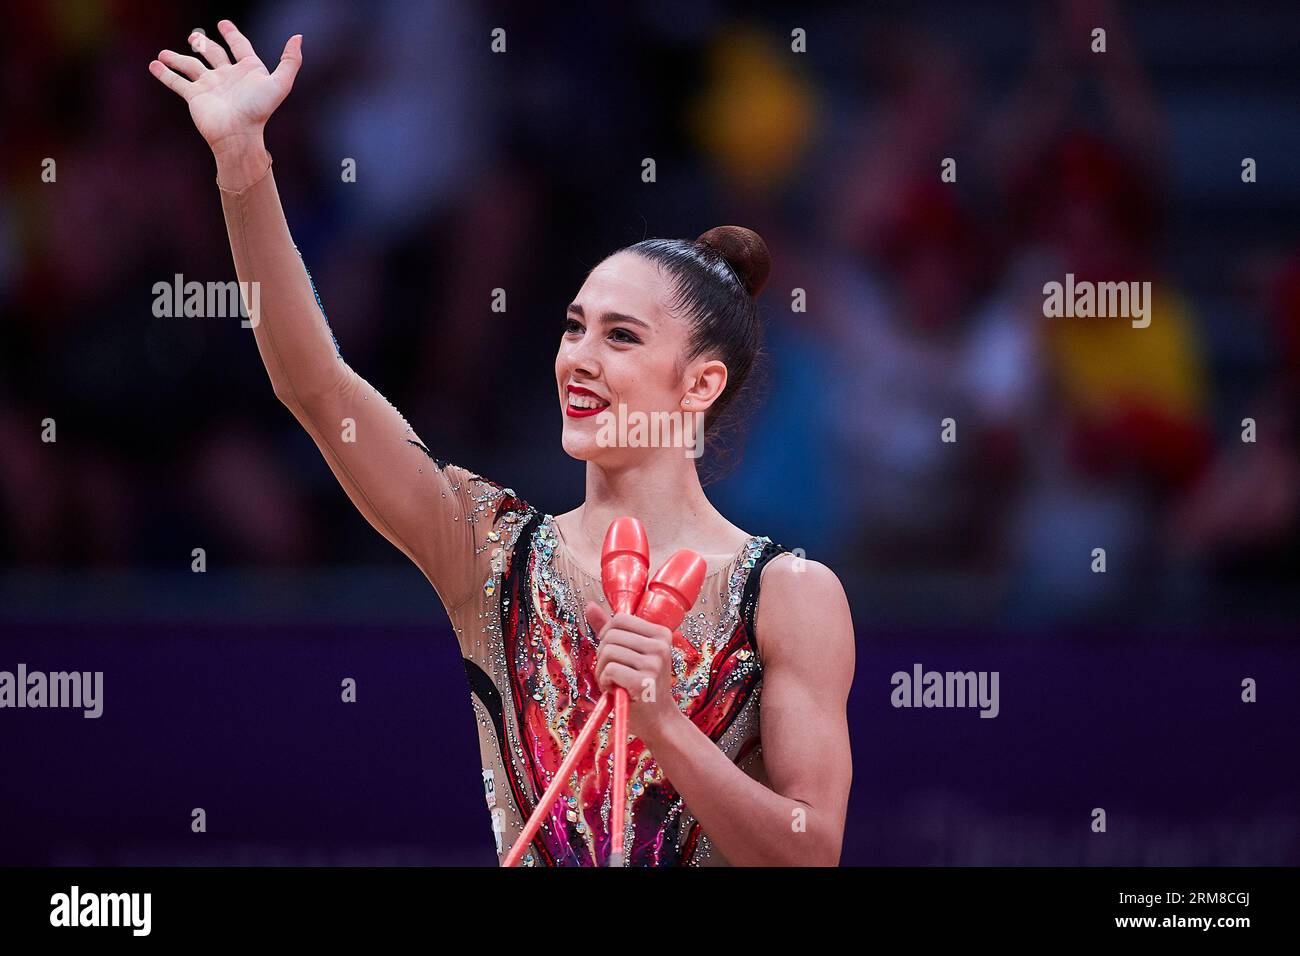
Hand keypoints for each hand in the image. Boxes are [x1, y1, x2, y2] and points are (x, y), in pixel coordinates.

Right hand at [149, 20, 301, 155]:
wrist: (237, 134)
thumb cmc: (259, 110)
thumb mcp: (280, 83)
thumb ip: (290, 61)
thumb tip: (298, 37)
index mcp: (248, 71)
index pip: (240, 46)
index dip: (233, 35)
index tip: (223, 24)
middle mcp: (228, 76)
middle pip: (214, 55)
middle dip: (204, 45)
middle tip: (195, 38)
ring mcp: (210, 86)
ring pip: (191, 66)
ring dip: (177, 58)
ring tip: (164, 53)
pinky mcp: (194, 96)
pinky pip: (177, 82)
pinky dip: (165, 73)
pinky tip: (154, 65)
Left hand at [585, 603, 681, 743]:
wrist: (659, 721)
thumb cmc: (642, 687)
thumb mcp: (630, 654)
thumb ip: (610, 629)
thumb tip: (590, 606)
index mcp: (662, 633)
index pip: (620, 619)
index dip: (607, 636)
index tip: (615, 655)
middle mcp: (661, 646)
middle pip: (610, 635)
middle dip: (603, 656)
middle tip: (614, 674)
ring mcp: (655, 663)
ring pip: (607, 652)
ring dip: (602, 671)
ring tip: (615, 683)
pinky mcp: (645, 681)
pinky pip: (609, 670)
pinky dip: (606, 682)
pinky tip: (617, 691)